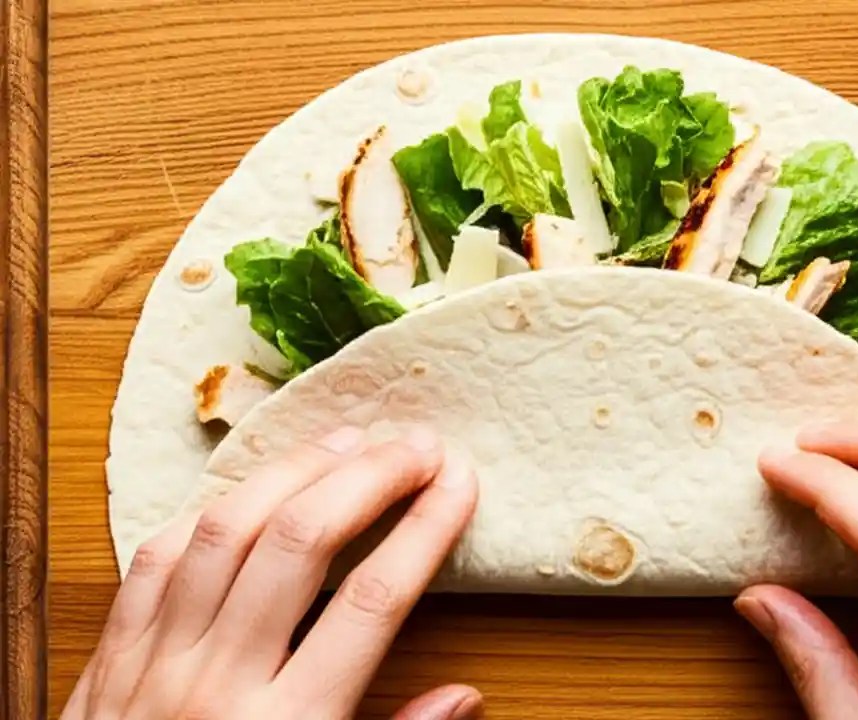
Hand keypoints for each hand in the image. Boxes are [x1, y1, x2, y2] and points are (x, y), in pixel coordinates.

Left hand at [64, 426, 481, 719]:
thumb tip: (465, 696)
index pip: (373, 601)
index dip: (424, 530)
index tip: (461, 484)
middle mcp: (220, 685)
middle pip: (302, 543)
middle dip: (370, 477)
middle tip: (418, 444)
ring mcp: (157, 664)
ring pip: (227, 531)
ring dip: (294, 470)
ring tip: (348, 438)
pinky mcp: (111, 659)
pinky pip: (156, 559)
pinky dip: (208, 512)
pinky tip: (250, 487)